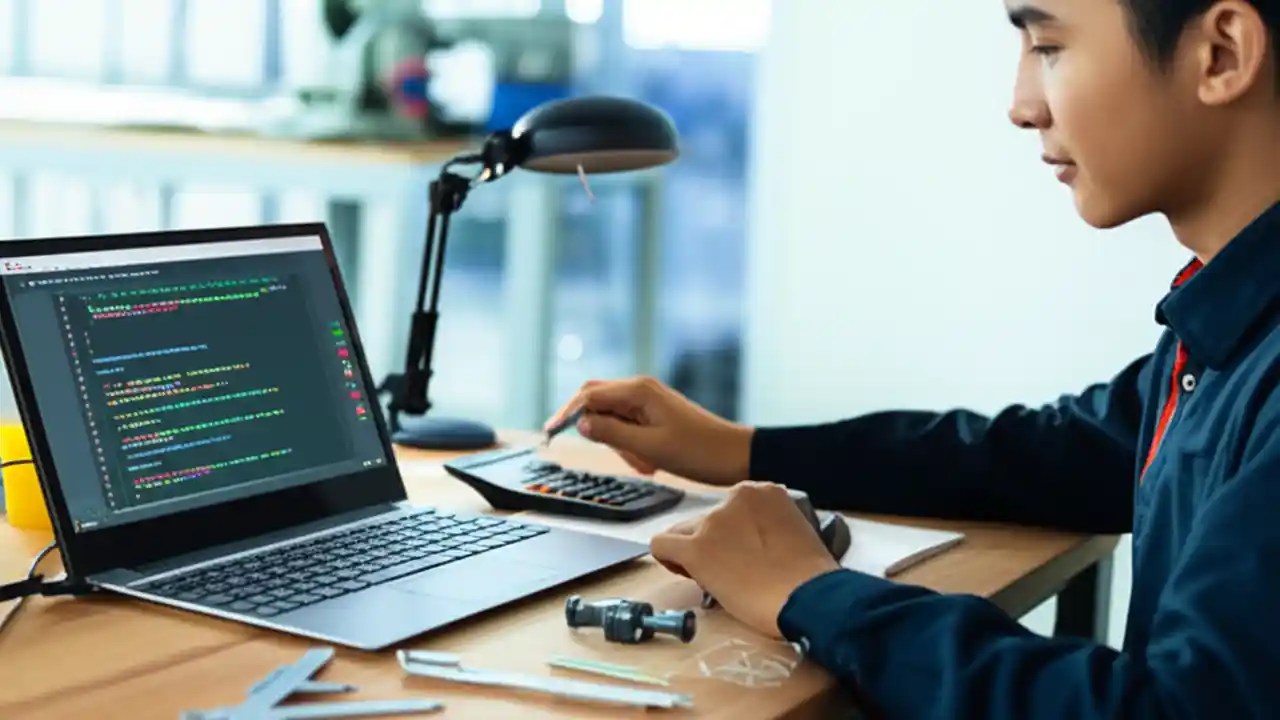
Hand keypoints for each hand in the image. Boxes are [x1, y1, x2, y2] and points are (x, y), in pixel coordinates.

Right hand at [543, 376, 752, 484]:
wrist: (735, 455)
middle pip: (596, 401)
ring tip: (645, 464)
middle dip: (596, 431)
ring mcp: (648, 400)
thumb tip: (581, 424)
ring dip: (619, 444)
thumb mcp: (649, 447)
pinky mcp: (654, 413)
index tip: (549, 433)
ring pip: (611, 418)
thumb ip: (611, 433)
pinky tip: (650, 462)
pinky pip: (628, 426)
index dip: (566, 414)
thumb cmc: (697, 451)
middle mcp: (640, 389)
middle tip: (618, 457)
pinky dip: (631, 446)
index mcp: (638, 391)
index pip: (588, 395)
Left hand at [650, 482, 841, 637]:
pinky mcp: (696, 548)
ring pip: (684, 533)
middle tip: (733, 572)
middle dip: (714, 544)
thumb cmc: (812, 577)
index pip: (731, 509)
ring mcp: (714, 521)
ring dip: (696, 553)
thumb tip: (747, 544)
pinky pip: (662, 545)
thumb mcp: (795, 531)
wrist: (810, 599)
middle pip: (707, 520)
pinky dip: (668, 559)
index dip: (733, 534)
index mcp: (764, 490)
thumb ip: (767, 526)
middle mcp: (736, 496)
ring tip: (719, 579)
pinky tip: (685, 572)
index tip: (745, 554)